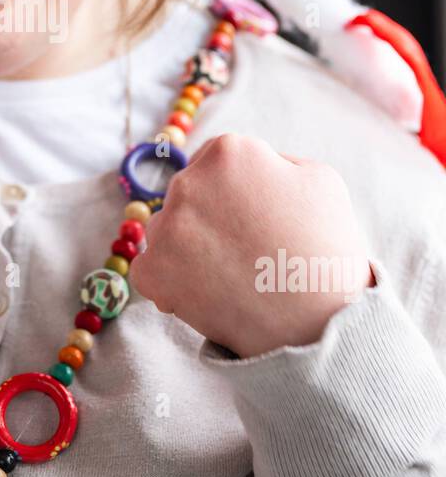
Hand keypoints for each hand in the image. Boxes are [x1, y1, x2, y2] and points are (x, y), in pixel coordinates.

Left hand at [127, 133, 374, 358]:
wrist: (322, 324)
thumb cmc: (327, 249)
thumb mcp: (319, 178)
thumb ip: (274, 161)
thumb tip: (246, 166)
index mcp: (228, 152)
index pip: (213, 162)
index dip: (233, 192)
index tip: (251, 218)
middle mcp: (188, 182)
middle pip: (188, 194)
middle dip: (210, 217)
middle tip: (245, 250)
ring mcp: (166, 228)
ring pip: (166, 230)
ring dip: (187, 247)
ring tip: (229, 274)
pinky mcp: (153, 271)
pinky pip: (150, 269)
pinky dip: (170, 281)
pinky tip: (206, 292)